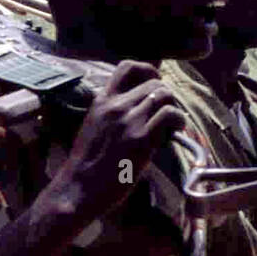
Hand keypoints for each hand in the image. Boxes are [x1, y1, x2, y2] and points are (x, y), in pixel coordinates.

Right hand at [48, 60, 185, 219]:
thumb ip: (113, 114)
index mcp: (101, 101)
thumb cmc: (86, 164)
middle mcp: (114, 106)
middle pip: (155, 82)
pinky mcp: (141, 139)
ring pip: (165, 95)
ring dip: (174, 109)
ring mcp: (128, 121)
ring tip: (171, 126)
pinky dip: (178, 122)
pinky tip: (173, 135)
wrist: (78, 188)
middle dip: (166, 97)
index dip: (149, 71)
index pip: (128, 67)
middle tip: (165, 116)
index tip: (155, 85)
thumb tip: (142, 111)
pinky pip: (171, 115)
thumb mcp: (94, 127)